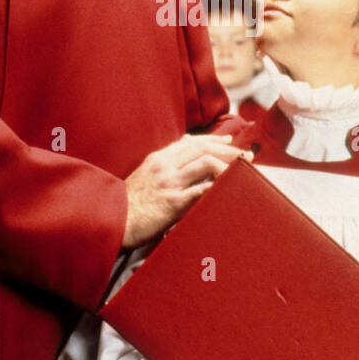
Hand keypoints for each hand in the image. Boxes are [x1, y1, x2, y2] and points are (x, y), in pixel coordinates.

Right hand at [122, 135, 251, 247]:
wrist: (112, 220)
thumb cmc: (129, 201)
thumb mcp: (145, 173)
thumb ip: (164, 161)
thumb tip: (184, 145)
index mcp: (158, 159)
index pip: (192, 142)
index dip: (214, 139)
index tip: (230, 139)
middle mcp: (165, 166)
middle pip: (203, 149)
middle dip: (228, 149)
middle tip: (246, 154)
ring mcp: (169, 183)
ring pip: (205, 163)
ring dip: (228, 164)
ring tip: (244, 168)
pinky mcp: (172, 202)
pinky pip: (201, 190)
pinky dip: (218, 185)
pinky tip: (232, 186)